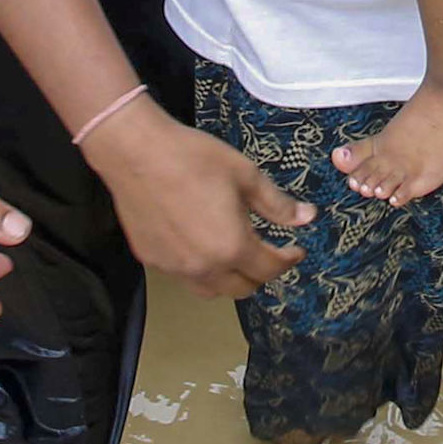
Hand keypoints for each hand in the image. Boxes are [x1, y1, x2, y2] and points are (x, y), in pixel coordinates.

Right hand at [85, 109, 307, 297]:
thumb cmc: (192, 158)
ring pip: (212, 290)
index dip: (288, 260)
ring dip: (230, 278)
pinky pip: (184, 277)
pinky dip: (199, 269)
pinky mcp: (152, 260)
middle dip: (261, 273)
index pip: (270, 269)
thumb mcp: (245, 175)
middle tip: (267, 252)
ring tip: (234, 254)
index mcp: (232, 246)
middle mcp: (204, 267)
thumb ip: (277, 204)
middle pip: (243, 288)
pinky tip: (199, 244)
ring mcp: (174, 268)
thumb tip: (307, 217)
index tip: (295, 250)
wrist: (135, 152)